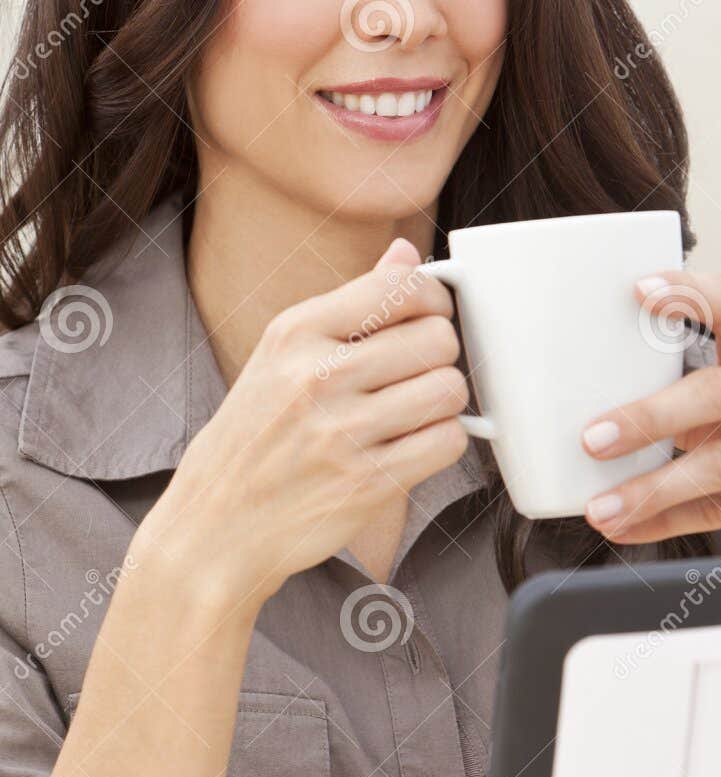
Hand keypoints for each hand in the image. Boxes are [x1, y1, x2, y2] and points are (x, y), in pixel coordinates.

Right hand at [137, 238, 469, 609]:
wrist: (216, 524)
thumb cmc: (254, 437)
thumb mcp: (282, 357)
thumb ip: (350, 306)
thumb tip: (403, 253)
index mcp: (296, 333)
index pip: (399, 288)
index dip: (433, 300)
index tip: (429, 319)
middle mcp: (318, 377)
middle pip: (436, 338)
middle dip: (440, 356)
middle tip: (418, 375)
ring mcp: (343, 432)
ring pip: (449, 390)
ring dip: (444, 403)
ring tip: (416, 413)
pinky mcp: (368, 482)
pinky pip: (446, 442)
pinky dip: (441, 443)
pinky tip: (414, 446)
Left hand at [579, 269, 720, 551]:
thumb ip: (693, 380)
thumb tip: (598, 404)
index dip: (686, 293)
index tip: (639, 291)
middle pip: (716, 393)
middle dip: (647, 417)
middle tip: (592, 439)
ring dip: (653, 488)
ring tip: (601, 507)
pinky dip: (672, 520)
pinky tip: (632, 527)